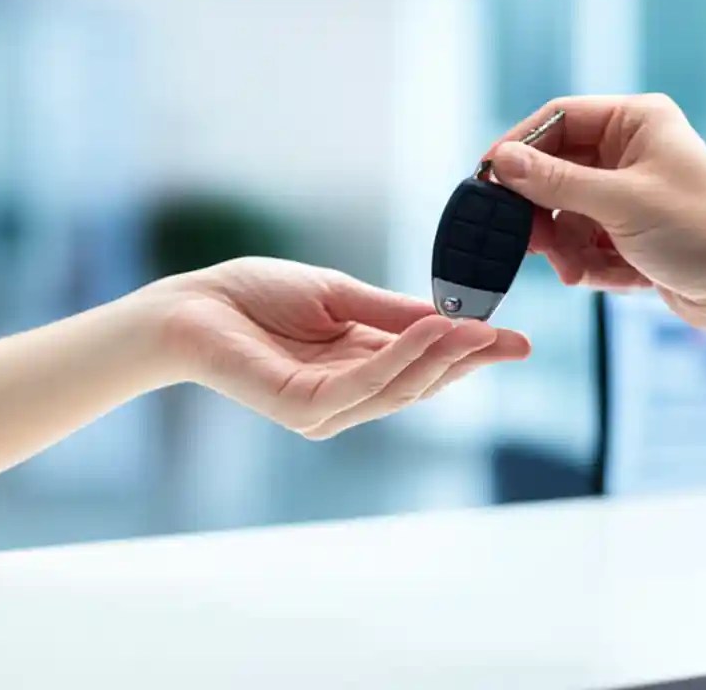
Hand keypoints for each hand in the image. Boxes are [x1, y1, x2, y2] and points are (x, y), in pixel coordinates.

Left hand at [137, 258, 529, 438]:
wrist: (190, 305)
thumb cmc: (255, 296)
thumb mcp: (340, 296)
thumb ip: (392, 312)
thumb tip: (451, 314)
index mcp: (358, 366)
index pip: (424, 367)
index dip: (469, 352)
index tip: (514, 338)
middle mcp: (346, 396)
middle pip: (421, 384)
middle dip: (469, 360)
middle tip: (513, 339)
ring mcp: (325, 409)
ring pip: (400, 389)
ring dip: (443, 357)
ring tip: (480, 328)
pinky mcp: (302, 408)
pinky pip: (364, 385)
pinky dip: (403, 358)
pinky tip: (433, 329)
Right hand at [484, 93, 705, 366]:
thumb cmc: (700, 234)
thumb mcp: (619, 204)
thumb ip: (554, 183)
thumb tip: (501, 161)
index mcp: (638, 121)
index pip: (560, 119)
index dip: (519, 147)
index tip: (486, 177)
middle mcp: (633, 151)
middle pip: (557, 170)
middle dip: (542, 211)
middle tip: (524, 239)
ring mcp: (631, 193)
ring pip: (567, 212)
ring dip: (563, 245)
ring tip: (571, 269)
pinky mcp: (631, 232)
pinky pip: (585, 241)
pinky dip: (585, 262)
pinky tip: (596, 278)